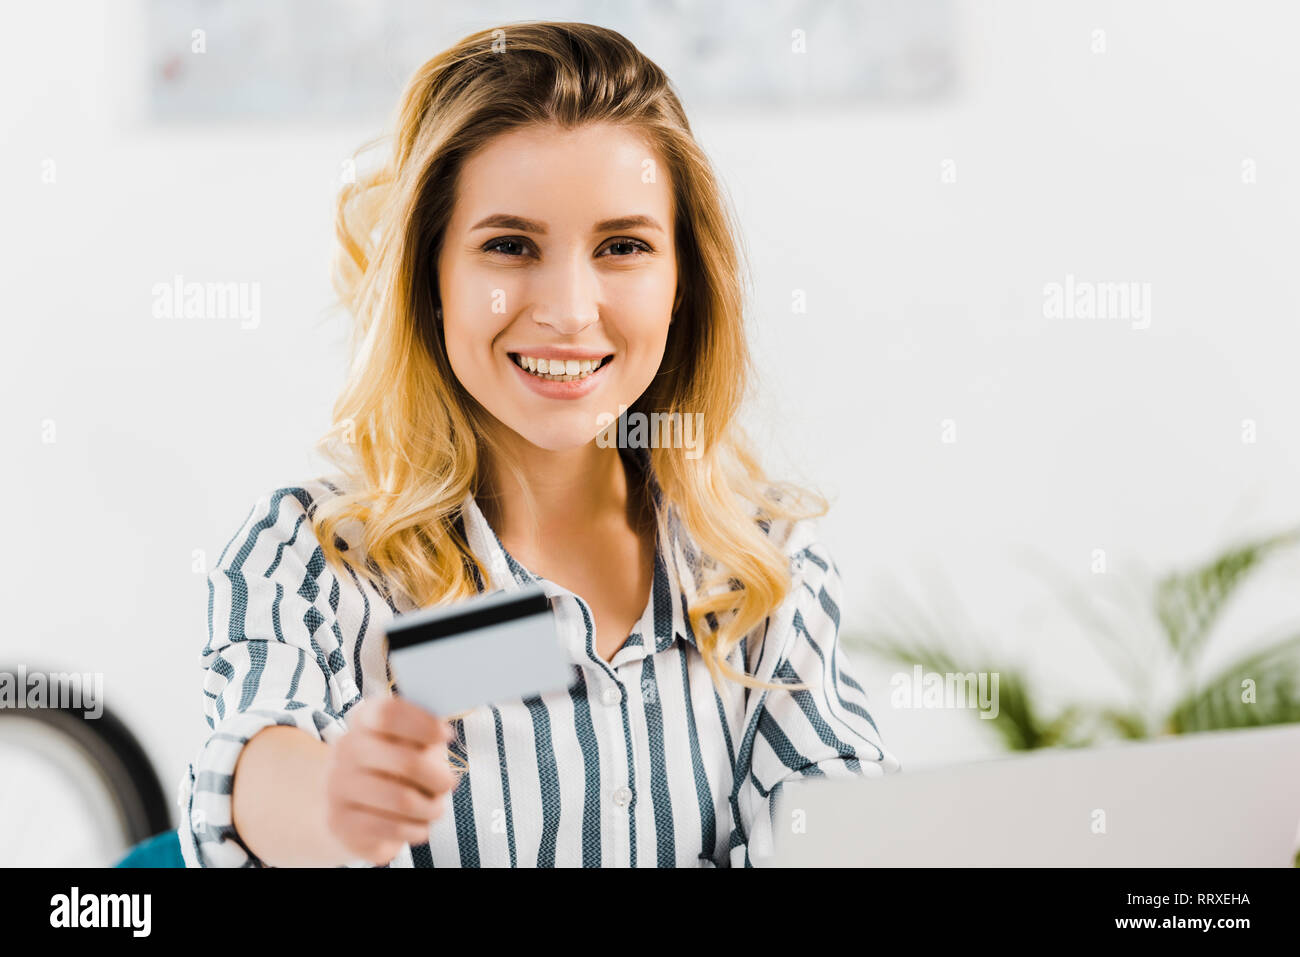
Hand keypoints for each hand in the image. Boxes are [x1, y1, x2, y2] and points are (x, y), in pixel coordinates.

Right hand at [322, 695, 457, 865]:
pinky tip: (419, 827)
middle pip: (405, 761)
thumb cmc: (391, 769)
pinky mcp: (341, 822)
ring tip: (436, 809)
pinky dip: (416, 829)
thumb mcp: (408, 744)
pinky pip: (392, 828)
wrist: (347, 808)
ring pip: (401, 800)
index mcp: (363, 721)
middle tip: (450, 784)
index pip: (389, 713)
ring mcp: (338, 786)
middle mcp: (346, 749)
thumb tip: (443, 737)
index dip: (424, 724)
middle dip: (438, 777)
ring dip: (431, 808)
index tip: (447, 735)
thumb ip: (424, 738)